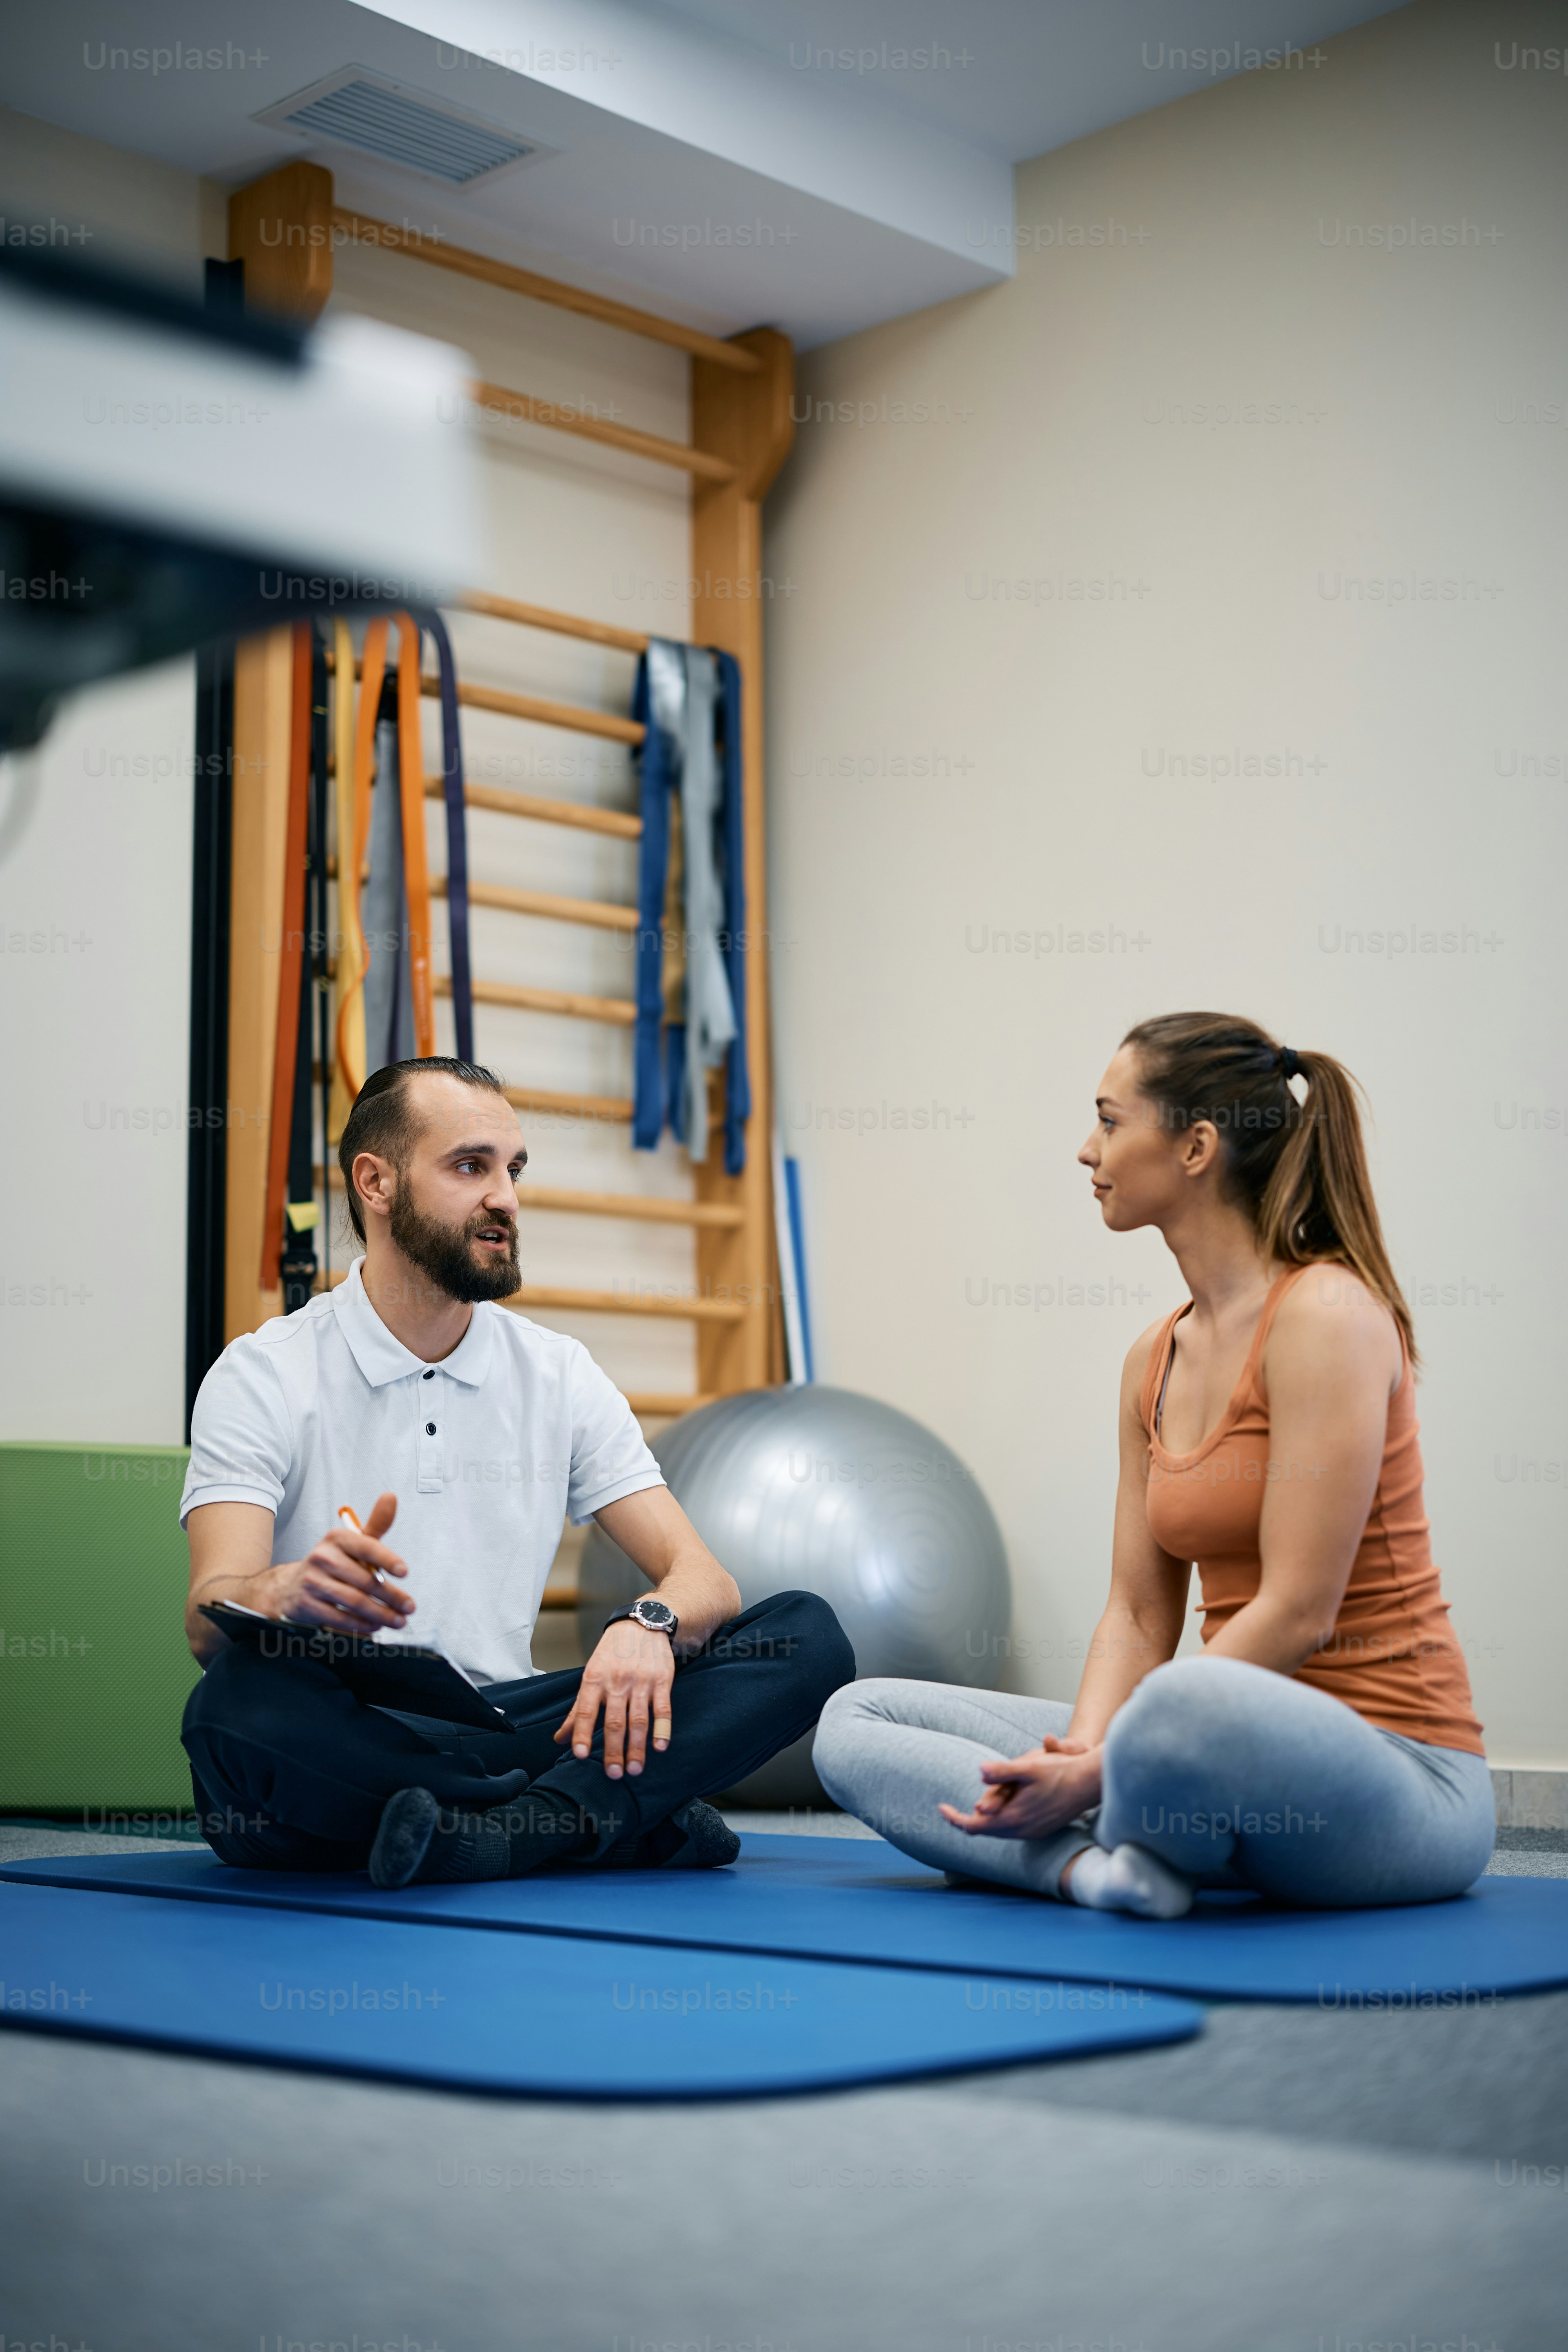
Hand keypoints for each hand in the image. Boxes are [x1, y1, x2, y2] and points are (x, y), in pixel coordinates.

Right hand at [254, 1493, 413, 1634]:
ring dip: (380, 1615)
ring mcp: (312, 1582)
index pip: (366, 1546)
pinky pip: (339, 1619)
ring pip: (354, 1602)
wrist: (290, 1586)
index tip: (404, 1571)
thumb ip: (375, 1525)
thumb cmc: (332, 1564)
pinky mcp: (307, 1605)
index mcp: (336, 1538)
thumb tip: (391, 1497)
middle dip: (391, 1597)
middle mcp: (322, 1557)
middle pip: (365, 1580)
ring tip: (397, 1621)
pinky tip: (374, 1628)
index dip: (387, 1559)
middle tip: (409, 1607)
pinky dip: (360, 1626)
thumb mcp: (352, 1543)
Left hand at [554, 1618, 674, 1779]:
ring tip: (634, 1770)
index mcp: (594, 1679)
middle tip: (614, 1774)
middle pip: (614, 1720)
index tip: (581, 1755)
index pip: (585, 1710)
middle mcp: (617, 1681)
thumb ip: (576, 1709)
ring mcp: (641, 1681)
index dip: (582, 1733)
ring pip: (638, 1719)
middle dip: (614, 1749)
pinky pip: (663, 1708)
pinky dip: (662, 1729)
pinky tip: (659, 1747)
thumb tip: (559, 1739)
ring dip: (637, 1747)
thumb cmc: (612, 1654)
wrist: (643, 1623)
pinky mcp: (662, 1680)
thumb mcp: (590, 1674)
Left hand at [938, 1736, 1102, 1840]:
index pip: (974, 1826)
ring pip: (999, 1830)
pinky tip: (1000, 1809)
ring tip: (974, 1808)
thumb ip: (1002, 1771)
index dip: (955, 1818)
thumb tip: (980, 1771)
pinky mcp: (1041, 1831)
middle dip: (968, 1819)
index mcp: (1013, 1819)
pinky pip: (1013, 1829)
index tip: (941, 1808)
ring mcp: (1033, 1833)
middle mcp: (1021, 1831)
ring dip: (986, 1820)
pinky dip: (1001, 1820)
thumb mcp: (1029, 1767)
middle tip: (951, 1809)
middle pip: (985, 1830)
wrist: (1090, 1784)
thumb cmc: (1060, 1772)